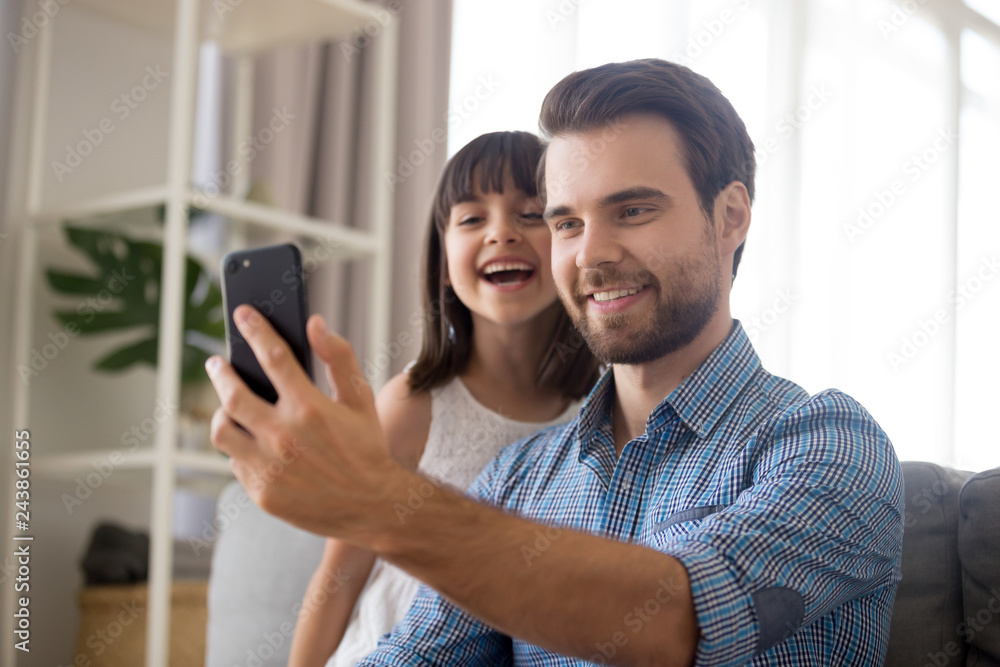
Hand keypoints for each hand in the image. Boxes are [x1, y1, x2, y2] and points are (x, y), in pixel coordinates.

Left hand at [205, 305, 404, 542]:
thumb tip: (315, 324)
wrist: (374, 506)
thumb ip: (338, 358)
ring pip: (222, 430)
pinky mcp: (262, 493)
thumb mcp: (360, 400)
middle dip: (221, 372)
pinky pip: (235, 461)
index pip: (272, 356)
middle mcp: (284, 437)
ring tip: (228, 406)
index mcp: (310, 408)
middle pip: (232, 394)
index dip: (255, 330)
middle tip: (217, 363)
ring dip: (221, 413)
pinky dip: (240, 447)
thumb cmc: (367, 449)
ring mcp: (269, 467)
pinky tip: (252, 441)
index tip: (243, 315)